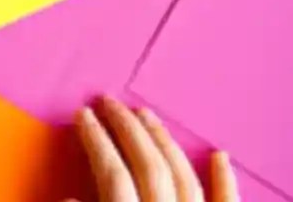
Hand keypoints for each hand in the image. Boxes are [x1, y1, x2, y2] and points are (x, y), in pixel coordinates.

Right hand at [71, 97, 238, 201]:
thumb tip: (67, 198)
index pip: (112, 174)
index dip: (95, 141)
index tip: (83, 113)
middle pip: (149, 165)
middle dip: (127, 129)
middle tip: (109, 101)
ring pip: (184, 175)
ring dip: (164, 141)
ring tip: (146, 114)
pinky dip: (225, 178)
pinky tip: (219, 155)